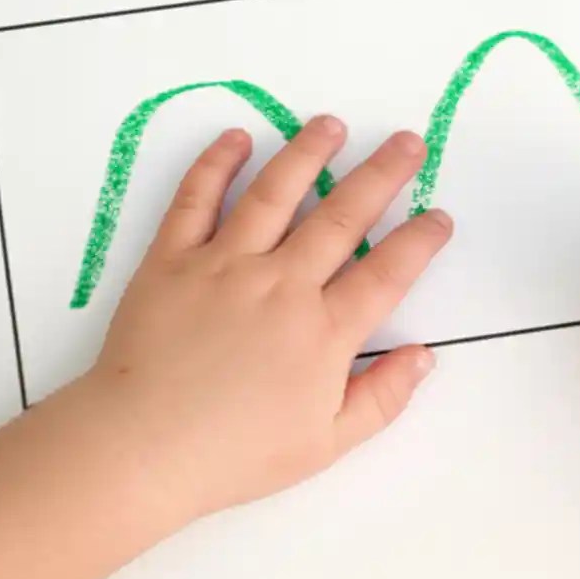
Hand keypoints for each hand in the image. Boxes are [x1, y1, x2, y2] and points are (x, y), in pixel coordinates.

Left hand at [80, 118, 451, 518]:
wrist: (140, 449)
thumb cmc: (236, 453)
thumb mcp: (325, 444)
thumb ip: (382, 398)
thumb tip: (424, 355)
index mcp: (324, 332)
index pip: (387, 272)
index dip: (420, 241)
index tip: (439, 215)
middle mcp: (282, 285)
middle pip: (342, 217)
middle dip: (381, 174)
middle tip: (406, 141)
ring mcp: (225, 265)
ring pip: (275, 193)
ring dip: (307, 153)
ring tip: (330, 124)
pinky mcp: (172, 259)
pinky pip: (197, 199)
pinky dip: (217, 164)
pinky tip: (237, 138)